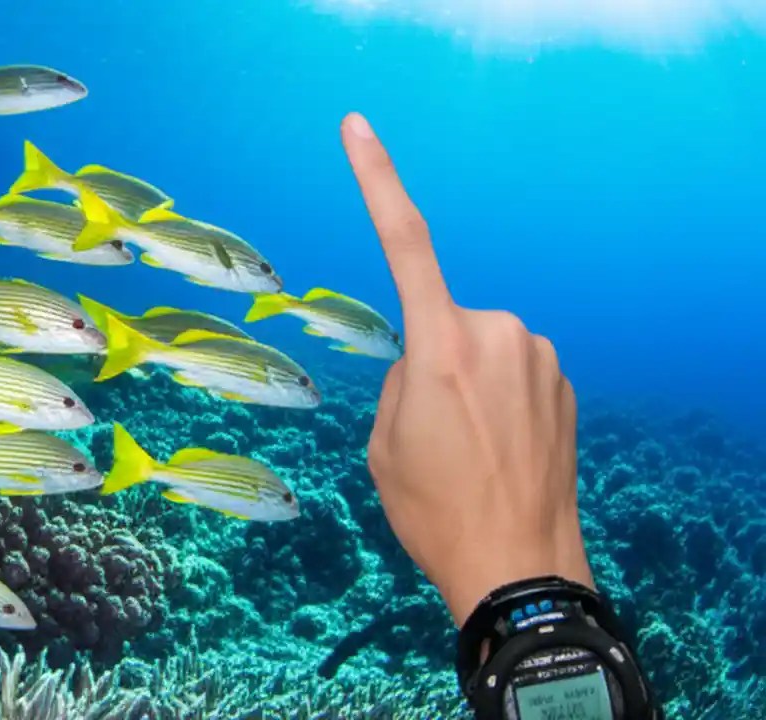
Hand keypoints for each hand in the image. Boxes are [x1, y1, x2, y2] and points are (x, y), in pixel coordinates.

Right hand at [341, 113, 592, 624]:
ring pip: (481, 348)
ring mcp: (540, 357)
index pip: (404, 243)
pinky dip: (502, 399)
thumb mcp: (384, 447)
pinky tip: (502, 449)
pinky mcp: (565, 380)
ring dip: (469, 383)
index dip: (378, 180)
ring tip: (471, 450)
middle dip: (431, 361)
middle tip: (435, 433)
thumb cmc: (435, 512)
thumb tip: (428, 361)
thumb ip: (400, 382)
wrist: (520, 565)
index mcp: (439, 348)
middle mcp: (497, 335)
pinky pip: (515, 370)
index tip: (357, 130)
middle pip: (442, 323)